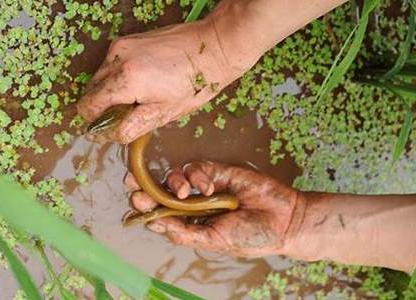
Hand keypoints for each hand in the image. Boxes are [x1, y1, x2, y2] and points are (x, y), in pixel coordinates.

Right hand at [77, 18, 254, 143]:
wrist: (212, 48)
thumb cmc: (195, 84)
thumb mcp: (164, 113)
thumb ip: (131, 126)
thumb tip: (108, 135)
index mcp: (126, 80)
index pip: (88, 106)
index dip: (95, 122)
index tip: (107, 129)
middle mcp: (117, 59)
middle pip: (90, 91)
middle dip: (103, 107)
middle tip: (128, 114)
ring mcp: (121, 46)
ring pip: (99, 77)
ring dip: (110, 92)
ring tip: (138, 98)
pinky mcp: (127, 40)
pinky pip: (110, 64)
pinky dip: (117, 77)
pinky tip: (141, 83)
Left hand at [125, 162, 306, 257]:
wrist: (282, 218)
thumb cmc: (250, 236)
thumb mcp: (215, 241)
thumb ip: (187, 233)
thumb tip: (157, 224)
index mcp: (190, 225)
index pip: (160, 215)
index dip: (145, 208)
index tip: (135, 203)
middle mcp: (193, 205)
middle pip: (160, 192)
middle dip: (145, 188)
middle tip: (132, 184)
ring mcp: (204, 187)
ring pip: (174, 177)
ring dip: (173, 182)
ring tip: (185, 193)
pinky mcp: (216, 171)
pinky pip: (195, 168)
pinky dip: (198, 175)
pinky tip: (210, 187)